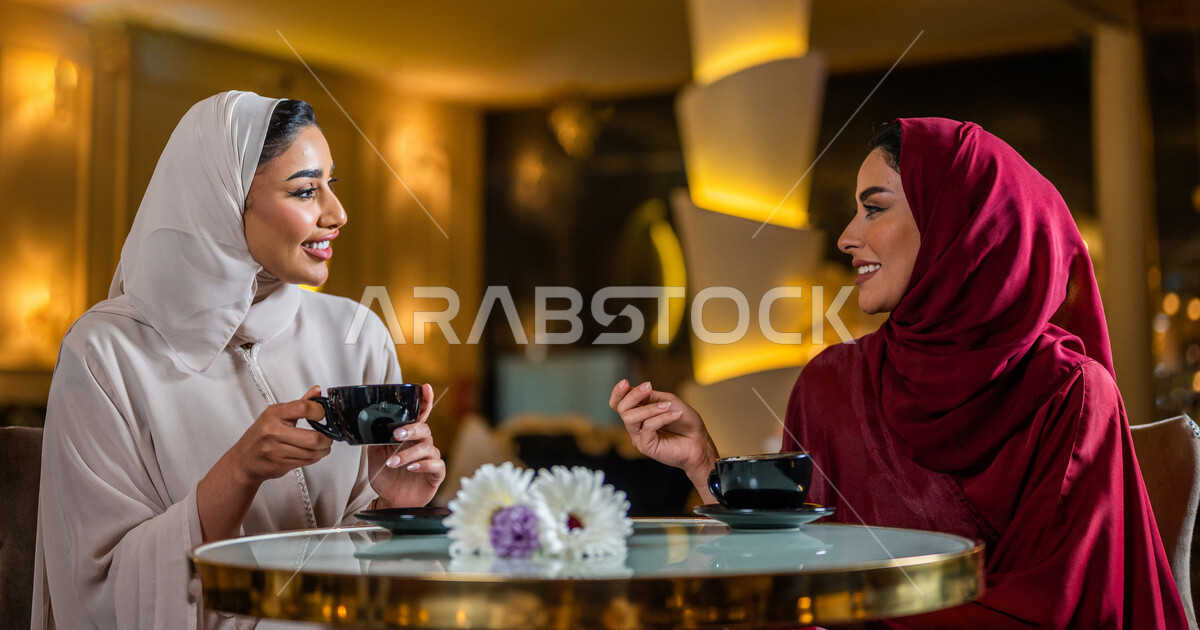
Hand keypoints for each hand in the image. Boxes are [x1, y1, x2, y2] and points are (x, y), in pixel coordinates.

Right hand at [199, 386, 331, 540]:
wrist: (243, 460)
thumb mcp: (276, 414)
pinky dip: (315, 457)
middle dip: (326, 439)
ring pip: (312, 452)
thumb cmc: (260, 435)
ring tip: (322, 445)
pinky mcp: (280, 464)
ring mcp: (276, 449)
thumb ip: (300, 403)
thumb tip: (316, 391)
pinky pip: (306, 461)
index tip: (323, 414)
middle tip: (328, 436)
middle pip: (312, 437)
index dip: (319, 411)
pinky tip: (313, 452)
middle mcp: (273, 431)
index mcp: (274, 414)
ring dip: (323, 450)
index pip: (303, 408)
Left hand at [367, 383, 445, 507]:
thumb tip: (369, 423)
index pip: (419, 415)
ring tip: (393, 463)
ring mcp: (430, 458)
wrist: (390, 500)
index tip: (425, 387)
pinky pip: (435, 464)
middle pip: (424, 429)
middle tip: (397, 435)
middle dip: (411, 430)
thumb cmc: (386, 476)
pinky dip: (422, 465)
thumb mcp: (375, 455)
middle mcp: (422, 444)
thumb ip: (376, 439)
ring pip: (426, 448)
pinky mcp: (436, 473)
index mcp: (410, 436)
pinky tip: (411, 468)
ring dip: (408, 454)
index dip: (424, 400)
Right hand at [609, 380, 718, 490]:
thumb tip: (633, 390)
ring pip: (631, 418)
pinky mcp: (645, 446)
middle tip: (648, 387)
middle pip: (622, 409)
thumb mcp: (667, 401)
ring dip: (650, 408)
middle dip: (633, 395)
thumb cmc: (685, 421)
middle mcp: (635, 425)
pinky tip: (675, 415)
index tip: (625, 382)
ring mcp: (639, 437)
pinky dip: (662, 418)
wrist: (699, 441)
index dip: (618, 393)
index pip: (618, 403)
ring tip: (667, 406)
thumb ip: (650, 396)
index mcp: (638, 412)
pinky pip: (647, 427)